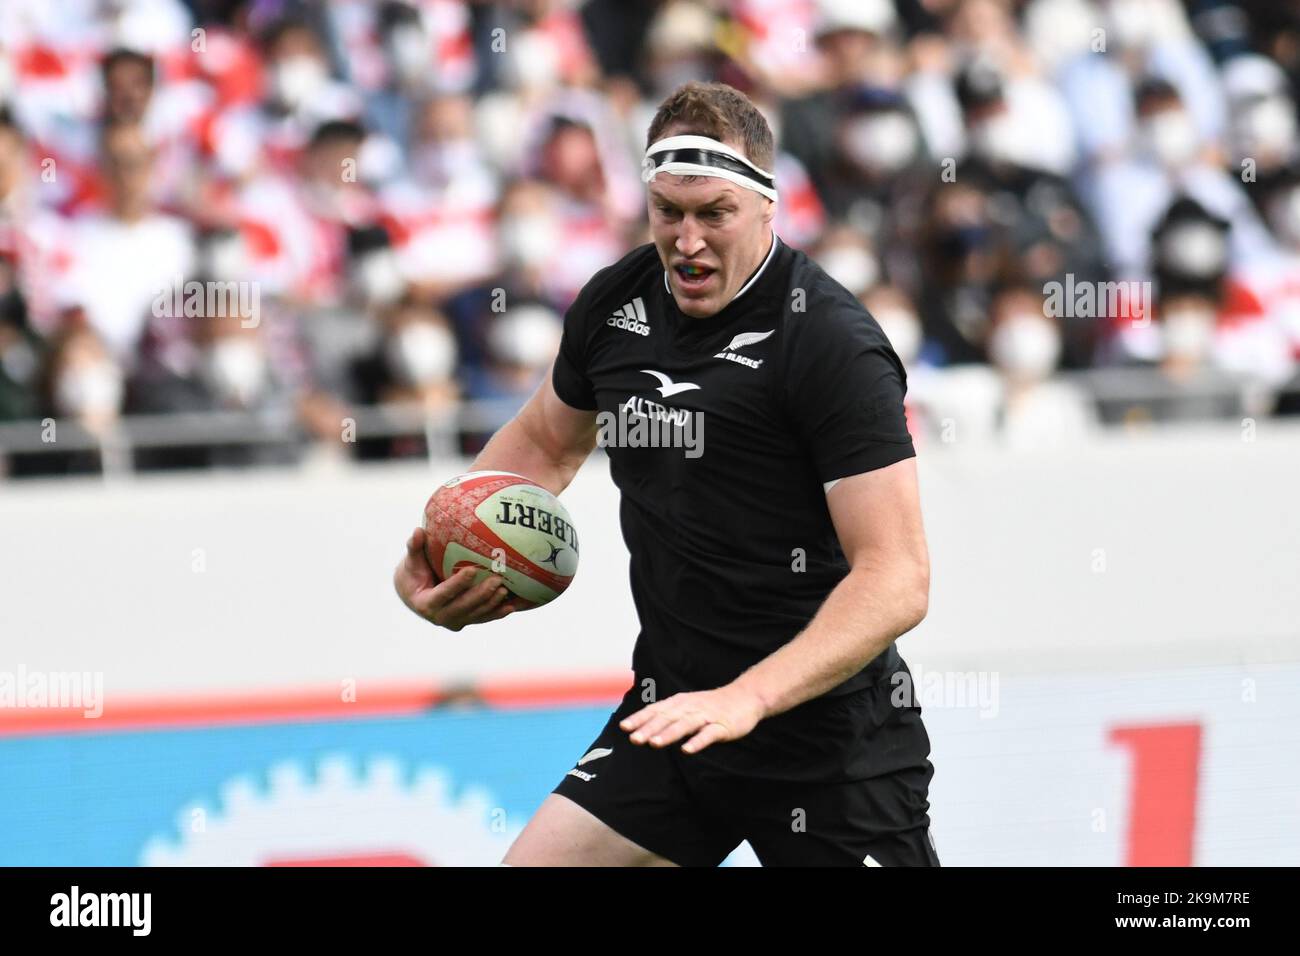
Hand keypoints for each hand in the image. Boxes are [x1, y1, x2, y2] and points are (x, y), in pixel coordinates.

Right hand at [393, 527, 516, 631]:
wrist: (414, 594)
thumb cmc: (413, 572)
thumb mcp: (411, 561)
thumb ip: (414, 548)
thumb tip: (417, 531)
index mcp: (425, 604)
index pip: (443, 594)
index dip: (457, 584)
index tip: (472, 570)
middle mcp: (439, 617)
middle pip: (463, 607)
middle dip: (481, 595)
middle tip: (497, 579)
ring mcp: (454, 621)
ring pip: (475, 614)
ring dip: (491, 603)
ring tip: (505, 589)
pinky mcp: (465, 621)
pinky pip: (482, 617)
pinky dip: (496, 613)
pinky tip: (511, 606)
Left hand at [619, 684, 766, 754]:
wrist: (744, 697)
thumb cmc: (710, 705)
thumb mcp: (687, 706)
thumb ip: (667, 716)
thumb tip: (642, 728)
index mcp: (679, 703)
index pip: (656, 710)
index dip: (640, 719)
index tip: (624, 728)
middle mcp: (690, 708)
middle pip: (667, 718)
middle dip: (649, 728)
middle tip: (634, 739)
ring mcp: (706, 716)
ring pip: (684, 725)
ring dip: (668, 734)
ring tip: (653, 744)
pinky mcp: (721, 726)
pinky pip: (708, 734)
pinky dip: (697, 741)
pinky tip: (687, 750)